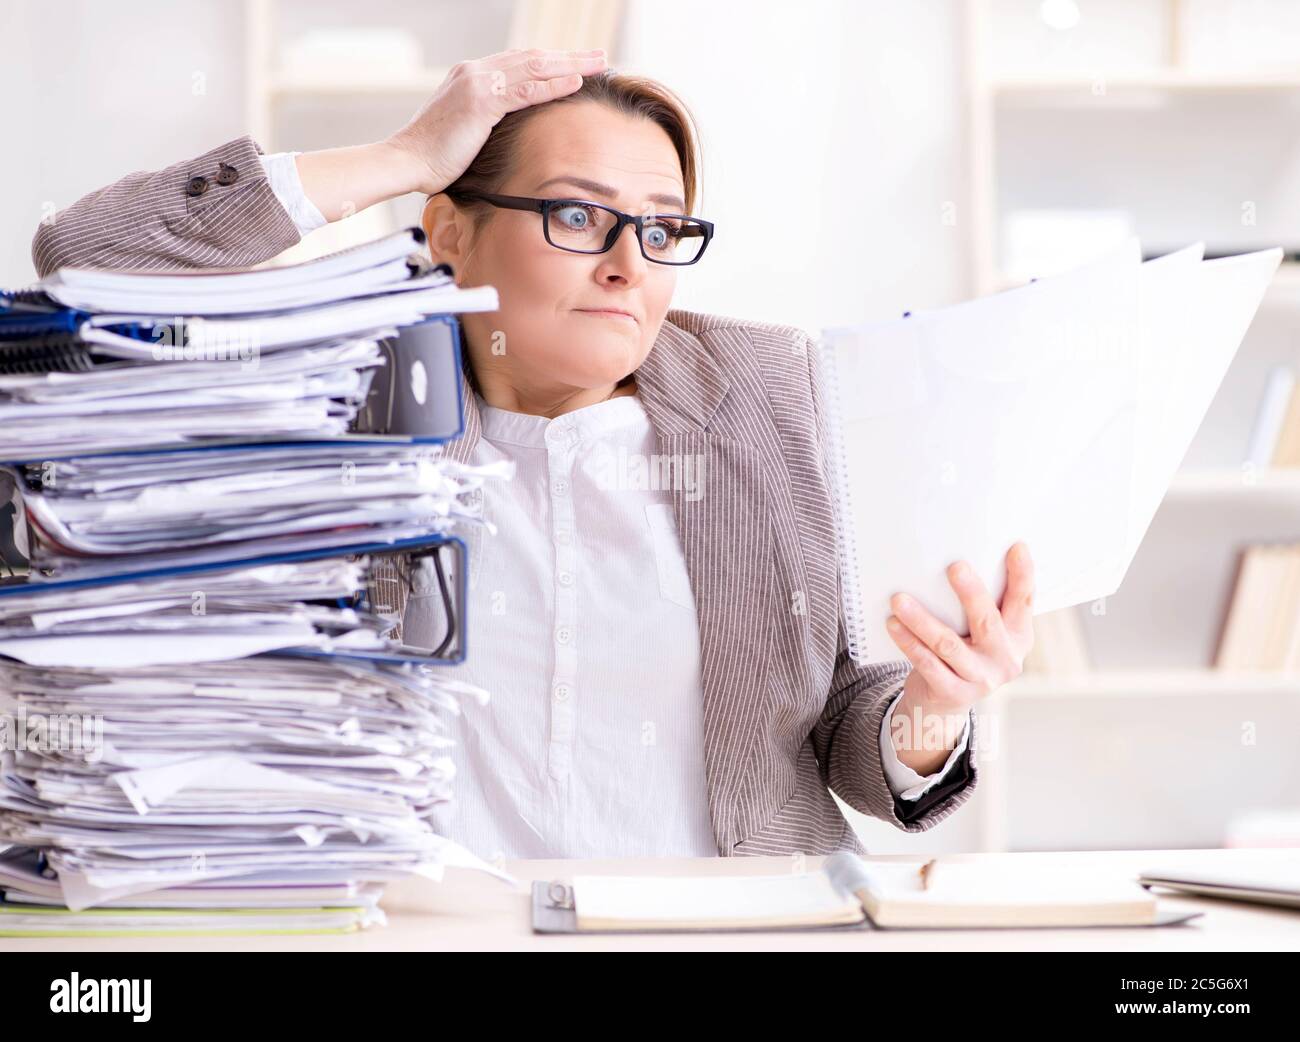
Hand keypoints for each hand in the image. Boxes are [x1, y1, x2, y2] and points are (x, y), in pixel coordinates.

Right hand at [387, 48, 608, 195]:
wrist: (408, 161)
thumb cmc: (434, 156)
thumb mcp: (465, 130)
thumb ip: (487, 120)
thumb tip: (511, 131)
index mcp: (471, 75)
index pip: (520, 61)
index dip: (552, 61)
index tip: (579, 65)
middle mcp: (475, 71)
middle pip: (533, 57)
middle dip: (570, 56)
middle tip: (601, 56)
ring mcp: (478, 83)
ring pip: (534, 67)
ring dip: (571, 64)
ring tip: (600, 63)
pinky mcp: (481, 102)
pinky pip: (526, 90)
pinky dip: (553, 85)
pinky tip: (576, 82)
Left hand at [884, 542, 1035, 769]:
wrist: (943, 706)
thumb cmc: (963, 653)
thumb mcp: (981, 634)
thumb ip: (981, 606)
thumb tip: (955, 560)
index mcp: (1018, 637)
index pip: (1023, 602)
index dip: (1023, 575)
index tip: (1017, 547)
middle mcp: (1005, 659)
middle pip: (987, 622)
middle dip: (971, 593)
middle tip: (954, 566)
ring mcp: (980, 679)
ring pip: (948, 644)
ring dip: (921, 620)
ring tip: (899, 599)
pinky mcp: (952, 692)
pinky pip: (927, 663)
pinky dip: (908, 642)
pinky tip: (893, 624)